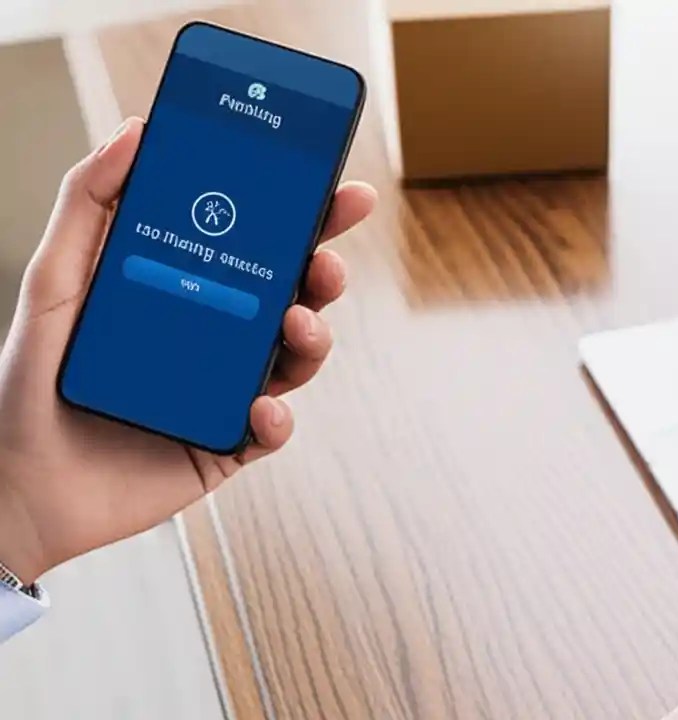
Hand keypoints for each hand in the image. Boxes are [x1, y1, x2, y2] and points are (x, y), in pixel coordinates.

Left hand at [0, 117, 376, 582]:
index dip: (304, 215)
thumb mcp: (54, 279)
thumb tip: (135, 131)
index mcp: (191, 289)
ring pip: (297, 357)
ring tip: (296, 325)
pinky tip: (258, 407)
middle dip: (323, 271)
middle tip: (327, 258)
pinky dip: (276, 418)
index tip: (334, 188)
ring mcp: (228, 390)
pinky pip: (273, 429)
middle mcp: (219, 336)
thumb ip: (88, 200)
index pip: (259, 243)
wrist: (18, 487)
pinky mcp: (228, 444)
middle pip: (293, 294)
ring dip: (312, 338)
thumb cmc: (30, 383)